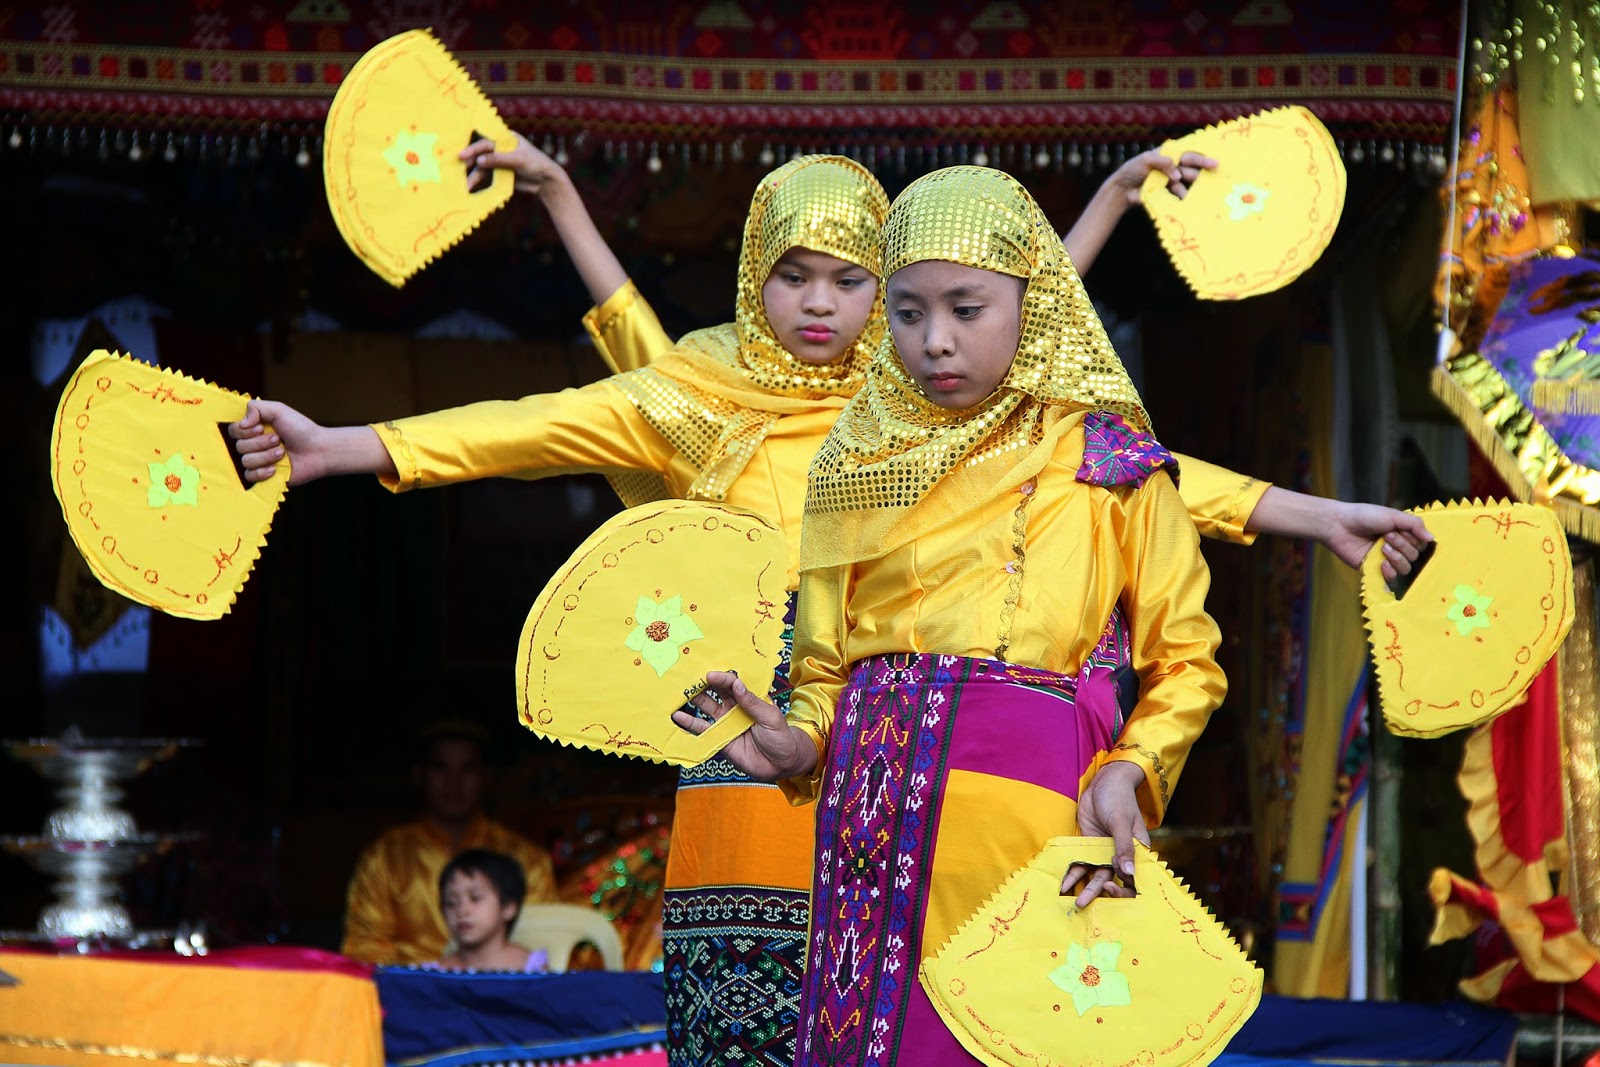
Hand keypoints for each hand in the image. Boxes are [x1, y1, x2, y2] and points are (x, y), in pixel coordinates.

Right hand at [228, 399, 324, 485]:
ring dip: (265, 456)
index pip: (233, 430)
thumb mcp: (279, 410)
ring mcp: (259, 461)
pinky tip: (276, 468)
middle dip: (260, 443)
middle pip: (239, 446)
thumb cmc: (301, 429)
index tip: (261, 427)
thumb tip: (241, 423)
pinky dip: (262, 472)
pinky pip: (250, 476)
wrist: (319, 450)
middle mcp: (254, 445)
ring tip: (282, 452)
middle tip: (278, 440)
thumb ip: (256, 408)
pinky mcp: (264, 476)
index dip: (244, 431)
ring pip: (246, 461)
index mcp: (254, 429)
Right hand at [459, 133, 565, 196]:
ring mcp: (499, 161)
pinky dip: (479, 181)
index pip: (486, 142)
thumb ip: (499, 159)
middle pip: (481, 153)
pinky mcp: (500, 173)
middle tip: (458, 168)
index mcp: (505, 138)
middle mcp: (500, 148)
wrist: (546, 181)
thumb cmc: (536, 163)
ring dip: (473, 175)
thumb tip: (479, 161)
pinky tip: (471, 187)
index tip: (462, 156)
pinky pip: (487, 176)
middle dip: (470, 161)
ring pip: (482, 167)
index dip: (473, 149)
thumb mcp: (518, 159)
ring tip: (465, 184)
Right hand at [672, 670, 816, 781]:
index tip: (710, 675)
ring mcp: (725, 722)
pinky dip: (689, 723)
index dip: (722, 678)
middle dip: (702, 683)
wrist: (780, 765)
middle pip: (715, 691)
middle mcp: (734, 707)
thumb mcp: (770, 717)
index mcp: (748, 698)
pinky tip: (677, 717)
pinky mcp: (719, 738)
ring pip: (705, 707)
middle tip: (687, 677)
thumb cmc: (781, 737)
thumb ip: (752, 702)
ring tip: (677, 693)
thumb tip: (736, 684)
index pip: (732, 684)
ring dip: (692, 700)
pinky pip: (702, 729)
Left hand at [1062, 761, 1147, 906]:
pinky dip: (1073, 874)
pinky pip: (1082, 864)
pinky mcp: (1089, 847)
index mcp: (1136, 852)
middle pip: (1112, 882)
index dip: (1124, 889)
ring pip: (1095, 876)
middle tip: (1082, 903)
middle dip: (1098, 894)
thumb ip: (1123, 847)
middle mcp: (1121, 857)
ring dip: (1084, 889)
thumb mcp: (1121, 821)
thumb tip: (1128, 872)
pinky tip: (1063, 884)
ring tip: (1071, 902)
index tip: (1108, 887)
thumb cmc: (1118, 799)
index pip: (1134, 880)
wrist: (1104, 782)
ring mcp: (1104, 852)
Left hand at [1104, 149, 1217, 205]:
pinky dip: (1182, 196)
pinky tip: (1186, 200)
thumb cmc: (1132, 170)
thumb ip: (1160, 162)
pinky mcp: (1168, 193)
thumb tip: (1176, 169)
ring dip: (1191, 185)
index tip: (1212, 159)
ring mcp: (1172, 180)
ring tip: (1196, 189)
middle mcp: (1174, 166)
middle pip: (1191, 166)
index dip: (1201, 155)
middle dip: (1203, 166)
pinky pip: (1179, 194)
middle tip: (1215, 167)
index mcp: (1170, 154)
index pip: (1187, 152)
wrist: (1122, 189)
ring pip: (1187, 181)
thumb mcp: (1144, 160)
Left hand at [1321, 502, 1431, 582]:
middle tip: (1386, 536)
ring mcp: (1385, 559)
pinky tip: (1382, 564)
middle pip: (1415, 556)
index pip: (1422, 544)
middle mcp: (1397, 547)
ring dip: (1397, 558)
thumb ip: (1415, 525)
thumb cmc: (1365, 516)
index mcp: (1403, 533)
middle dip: (1403, 546)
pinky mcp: (1374, 569)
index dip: (1415, 539)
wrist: (1339, 525)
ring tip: (1382, 547)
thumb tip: (1432, 539)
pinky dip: (1389, 572)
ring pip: (1405, 568)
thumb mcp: (1393, 515)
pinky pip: (1391, 578)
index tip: (1400, 530)